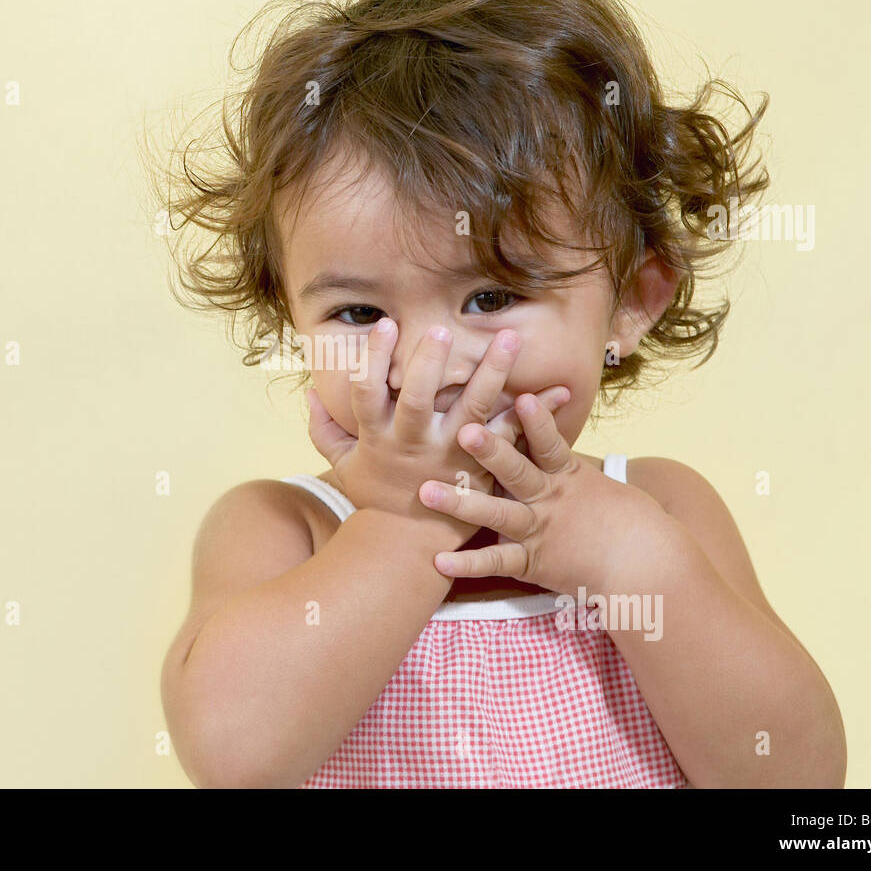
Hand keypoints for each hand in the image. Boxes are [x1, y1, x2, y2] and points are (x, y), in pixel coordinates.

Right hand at [306, 319, 567, 550]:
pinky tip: (561, 391)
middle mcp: (415, 442)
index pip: (370, 392)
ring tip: (509, 339)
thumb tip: (309, 392)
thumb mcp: (345, 466)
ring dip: (492, 372)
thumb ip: (325, 430)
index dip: (374, 358)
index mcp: (380, 436)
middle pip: (420, 396)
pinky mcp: (483, 465)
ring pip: (472, 408)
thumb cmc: (377, 498)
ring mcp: (451, 453)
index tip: (385, 324)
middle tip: (441, 327)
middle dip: (429, 360)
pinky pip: (512, 435)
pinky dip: (537, 413)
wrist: (410, 545)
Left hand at [417, 391, 655, 594]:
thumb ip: (561, 459)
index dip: (538, 421)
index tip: (522, 397)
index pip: (550, 443)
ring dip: (461, 503)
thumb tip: (544, 426)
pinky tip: (439, 560)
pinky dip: (468, 564)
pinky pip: (496, 563)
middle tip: (464, 431)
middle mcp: (549, 499)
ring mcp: (538, 530)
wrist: (643, 565)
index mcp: (566, 475)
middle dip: (491, 451)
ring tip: (427, 492)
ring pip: (496, 514)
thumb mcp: (596, 480)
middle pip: (517, 472)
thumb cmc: (624, 518)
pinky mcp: (532, 562)